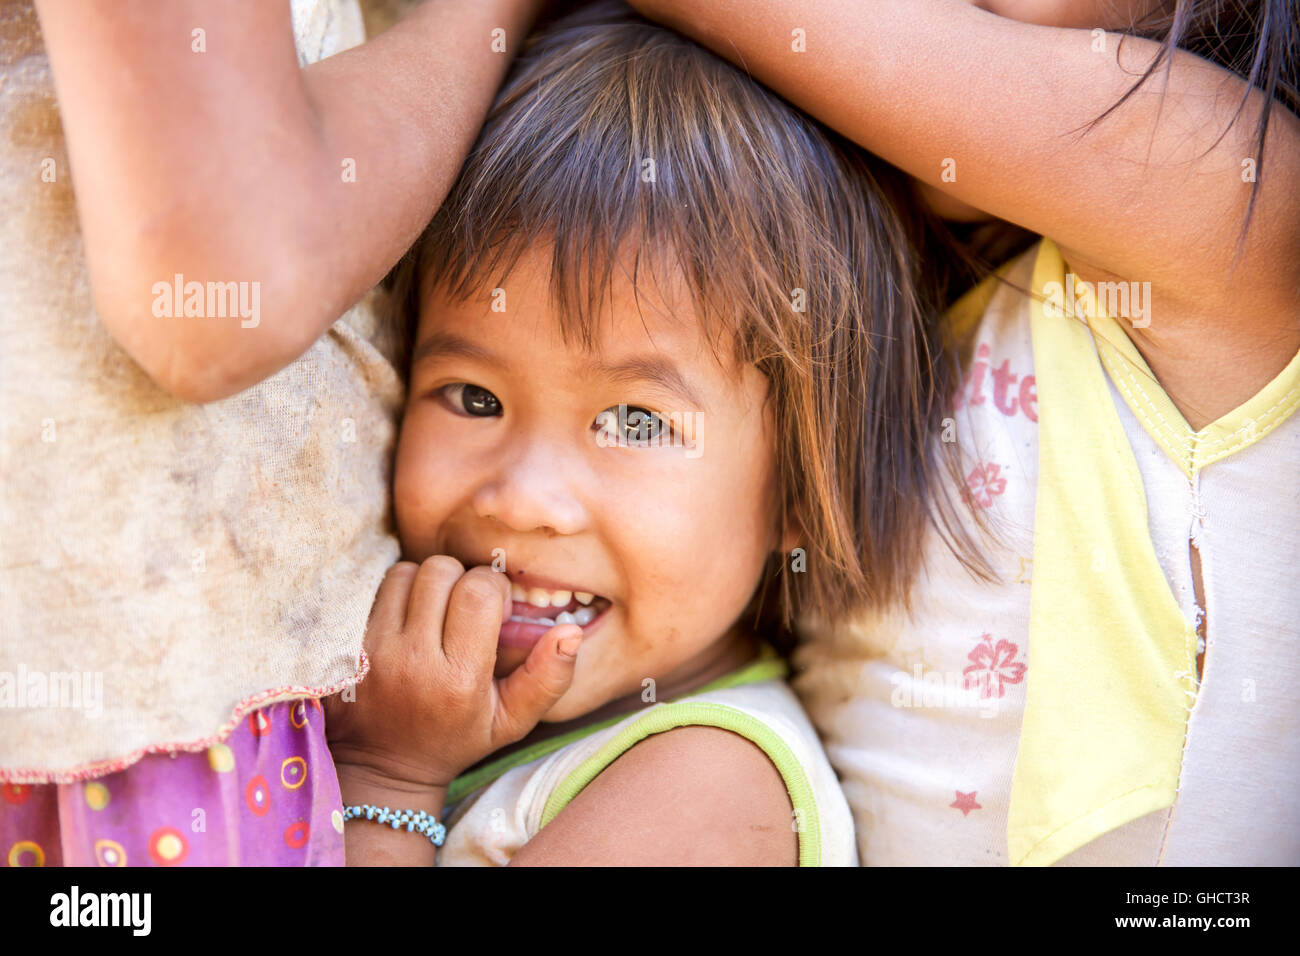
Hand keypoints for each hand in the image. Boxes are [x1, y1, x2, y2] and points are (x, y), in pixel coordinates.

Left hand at [324, 557, 583, 790]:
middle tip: (463, 607)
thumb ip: (548, 678)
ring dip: (426, 583)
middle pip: (441, 572)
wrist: (382, 767)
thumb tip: (571, 632)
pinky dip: (396, 592)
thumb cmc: (456, 738)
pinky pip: (375, 589)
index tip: (493, 609)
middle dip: (460, 579)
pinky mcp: (346, 645)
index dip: (493, 588)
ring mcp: (374, 651)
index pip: (479, 592)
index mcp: (459, 679)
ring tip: (435, 610)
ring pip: (406, 571)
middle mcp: (413, 661)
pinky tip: (408, 616)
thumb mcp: (512, 720)